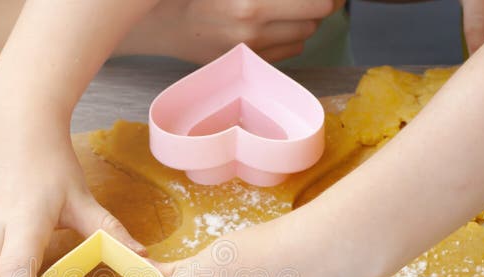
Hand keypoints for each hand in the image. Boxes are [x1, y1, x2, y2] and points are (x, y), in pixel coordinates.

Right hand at [118, 0, 344, 62]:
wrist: (167, 20)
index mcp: (251, 2)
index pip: (316, 3)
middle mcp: (252, 28)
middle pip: (314, 19)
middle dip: (316, 6)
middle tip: (306, 0)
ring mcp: (250, 50)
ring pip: (304, 37)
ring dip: (302, 23)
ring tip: (282, 11)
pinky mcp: (247, 63)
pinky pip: (289, 53)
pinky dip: (289, 40)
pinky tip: (271, 28)